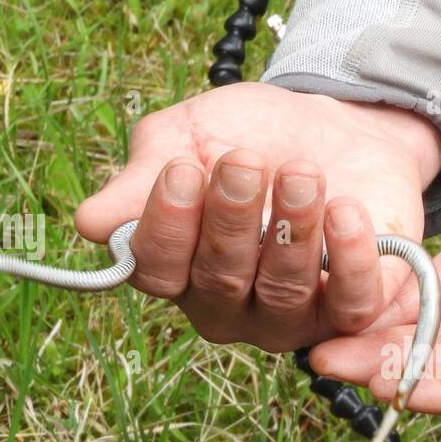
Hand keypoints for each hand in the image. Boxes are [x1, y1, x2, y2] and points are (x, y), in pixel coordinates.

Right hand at [75, 82, 440, 351]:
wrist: (330, 125)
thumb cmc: (244, 137)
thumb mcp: (185, 139)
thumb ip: (141, 179)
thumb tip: (89, 224)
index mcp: (176, 270)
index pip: (155, 272)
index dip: (166, 227)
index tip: (182, 170)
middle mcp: (227, 306)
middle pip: (219, 281)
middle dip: (230, 219)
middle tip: (243, 160)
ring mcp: (289, 316)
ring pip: (285, 291)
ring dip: (292, 229)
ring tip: (301, 171)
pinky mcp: (349, 309)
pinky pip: (351, 308)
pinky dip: (350, 259)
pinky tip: (344, 209)